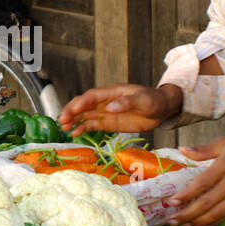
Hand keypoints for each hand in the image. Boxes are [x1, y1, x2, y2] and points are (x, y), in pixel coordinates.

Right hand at [58, 84, 180, 135]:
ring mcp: (105, 112)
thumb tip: (110, 107)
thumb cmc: (154, 100)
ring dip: (73, 120)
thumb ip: (127, 102)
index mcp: (112, 92)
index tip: (74, 109)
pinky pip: (92, 125)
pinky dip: (82, 128)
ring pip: (84, 115)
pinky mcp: (108, 123)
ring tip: (63, 127)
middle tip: (62, 120)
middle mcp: (105, 101)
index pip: (93, 96)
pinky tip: (74, 134)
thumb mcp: (144, 100)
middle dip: (72, 111)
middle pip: (84, 104)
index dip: (82, 102)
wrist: (161, 109)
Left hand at [165, 135, 224, 225]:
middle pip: (207, 203)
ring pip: (217, 213)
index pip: (202, 184)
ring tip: (183, 225)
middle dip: (188, 214)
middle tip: (172, 220)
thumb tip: (182, 149)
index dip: (186, 195)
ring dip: (198, 221)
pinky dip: (213, 222)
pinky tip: (201, 224)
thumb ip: (203, 150)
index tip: (172, 201)